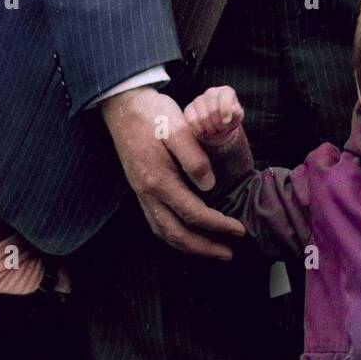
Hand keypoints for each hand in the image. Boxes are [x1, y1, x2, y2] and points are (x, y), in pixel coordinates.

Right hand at [101, 86, 245, 260]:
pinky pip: (156, 223)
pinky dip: (174, 236)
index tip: (238, 230)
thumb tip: (210, 186)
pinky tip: (187, 233)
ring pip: (164, 233)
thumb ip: (194, 158)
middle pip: (177, 234)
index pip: (193, 213)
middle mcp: (147, 193)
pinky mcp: (140, 190)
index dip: (218, 225)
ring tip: (211, 250)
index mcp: (159, 179)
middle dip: (204, 248)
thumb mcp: (178, 127)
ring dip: (189, 246)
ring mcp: (141, 194)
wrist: (122, 106)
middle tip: (228, 253)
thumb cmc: (153, 114)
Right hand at [183, 85, 244, 145]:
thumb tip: (232, 109)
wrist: (217, 126)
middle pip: (213, 109)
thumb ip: (237, 113)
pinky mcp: (188, 109)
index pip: (225, 96)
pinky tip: (204, 131)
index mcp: (225, 91)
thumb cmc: (229, 119)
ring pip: (202, 117)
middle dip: (218, 123)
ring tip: (213, 130)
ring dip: (210, 129)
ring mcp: (198, 99)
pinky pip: (192, 121)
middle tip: (220, 129)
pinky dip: (199, 129)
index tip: (227, 121)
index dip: (225, 111)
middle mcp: (211, 92)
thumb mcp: (237, 117)